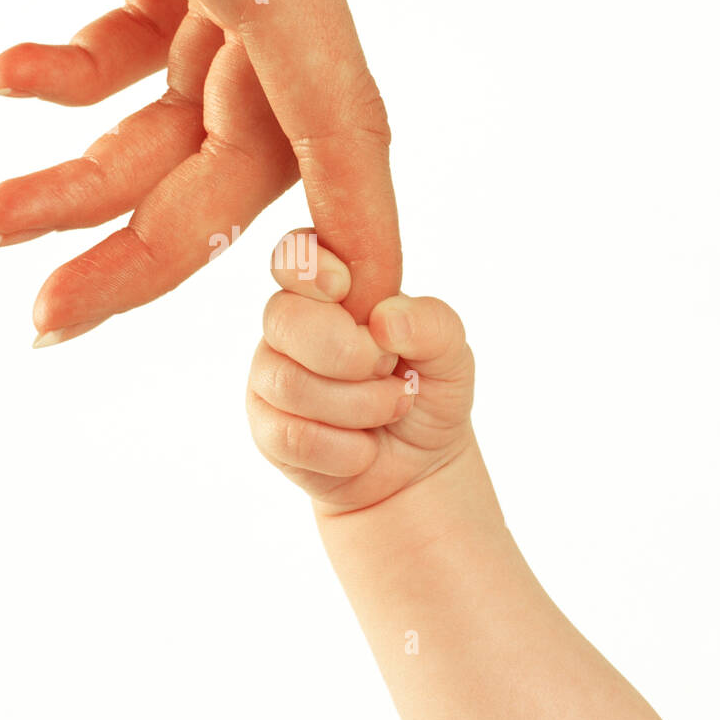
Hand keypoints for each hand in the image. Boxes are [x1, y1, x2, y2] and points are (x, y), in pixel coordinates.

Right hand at [246, 230, 474, 511]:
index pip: (293, 255)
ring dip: (358, 405)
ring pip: (288, 383)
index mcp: (327, 287)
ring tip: (390, 408)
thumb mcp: (451, 353)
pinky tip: (364, 447)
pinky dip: (344, 450)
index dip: (310, 268)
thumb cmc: (428, 390)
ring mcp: (271, 376)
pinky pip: (291, 436)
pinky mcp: (267, 430)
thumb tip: (384, 319)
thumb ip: (430, 323)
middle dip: (348, 351)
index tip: (345, 291)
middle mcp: (290, 325)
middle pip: (283, 319)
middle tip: (387, 368)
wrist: (421, 464)